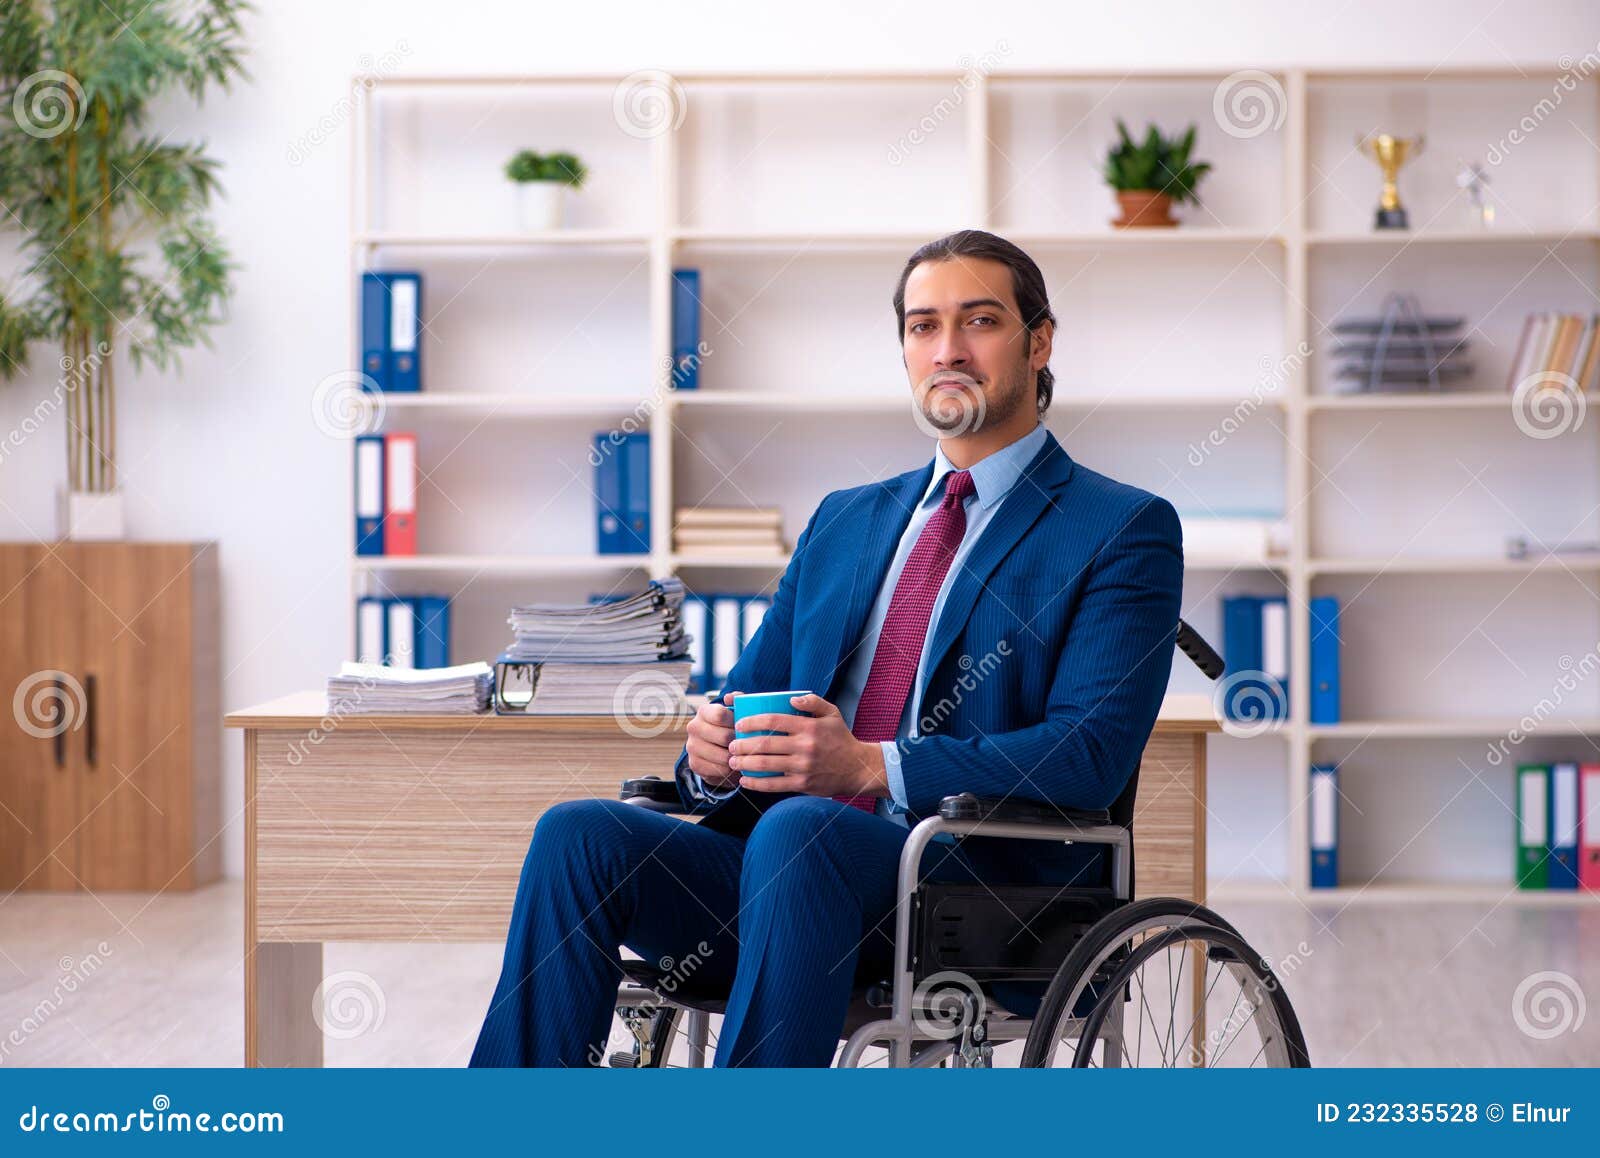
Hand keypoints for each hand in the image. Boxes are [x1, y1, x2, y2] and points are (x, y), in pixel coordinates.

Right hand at [685, 690, 741, 788]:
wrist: (716, 749)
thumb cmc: (729, 727)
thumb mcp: (734, 712)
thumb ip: (737, 700)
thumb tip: (729, 698)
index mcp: (704, 711)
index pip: (720, 714)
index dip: (736, 722)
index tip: (744, 728)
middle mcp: (694, 727)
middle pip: (724, 737)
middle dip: (739, 742)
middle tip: (748, 745)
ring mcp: (691, 746)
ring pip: (722, 756)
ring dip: (736, 758)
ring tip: (743, 756)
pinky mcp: (694, 764)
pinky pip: (718, 770)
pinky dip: (729, 770)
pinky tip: (734, 765)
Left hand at [728, 693, 887, 797]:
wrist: (857, 768)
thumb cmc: (841, 738)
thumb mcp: (832, 713)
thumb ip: (813, 701)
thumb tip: (791, 698)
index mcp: (808, 727)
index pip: (774, 720)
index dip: (752, 721)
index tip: (740, 723)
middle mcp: (805, 746)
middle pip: (765, 744)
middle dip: (742, 744)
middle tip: (731, 744)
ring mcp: (803, 767)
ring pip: (766, 765)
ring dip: (745, 763)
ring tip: (733, 761)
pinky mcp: (803, 784)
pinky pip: (774, 785)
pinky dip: (756, 783)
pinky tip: (745, 781)